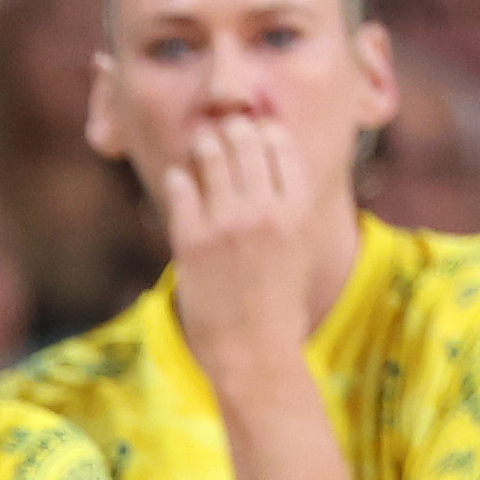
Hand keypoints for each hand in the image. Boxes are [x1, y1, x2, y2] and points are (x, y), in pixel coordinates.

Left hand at [163, 113, 329, 385]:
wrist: (253, 350)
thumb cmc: (278, 303)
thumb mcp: (299, 248)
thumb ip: (288, 210)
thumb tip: (270, 171)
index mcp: (299, 210)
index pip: (282, 144)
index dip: (265, 130)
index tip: (253, 129)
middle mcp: (266, 211)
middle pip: (246, 142)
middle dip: (232, 131)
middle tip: (220, 131)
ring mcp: (228, 224)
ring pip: (212, 157)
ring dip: (204, 147)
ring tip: (200, 148)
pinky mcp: (193, 241)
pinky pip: (181, 189)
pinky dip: (179, 180)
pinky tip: (179, 180)